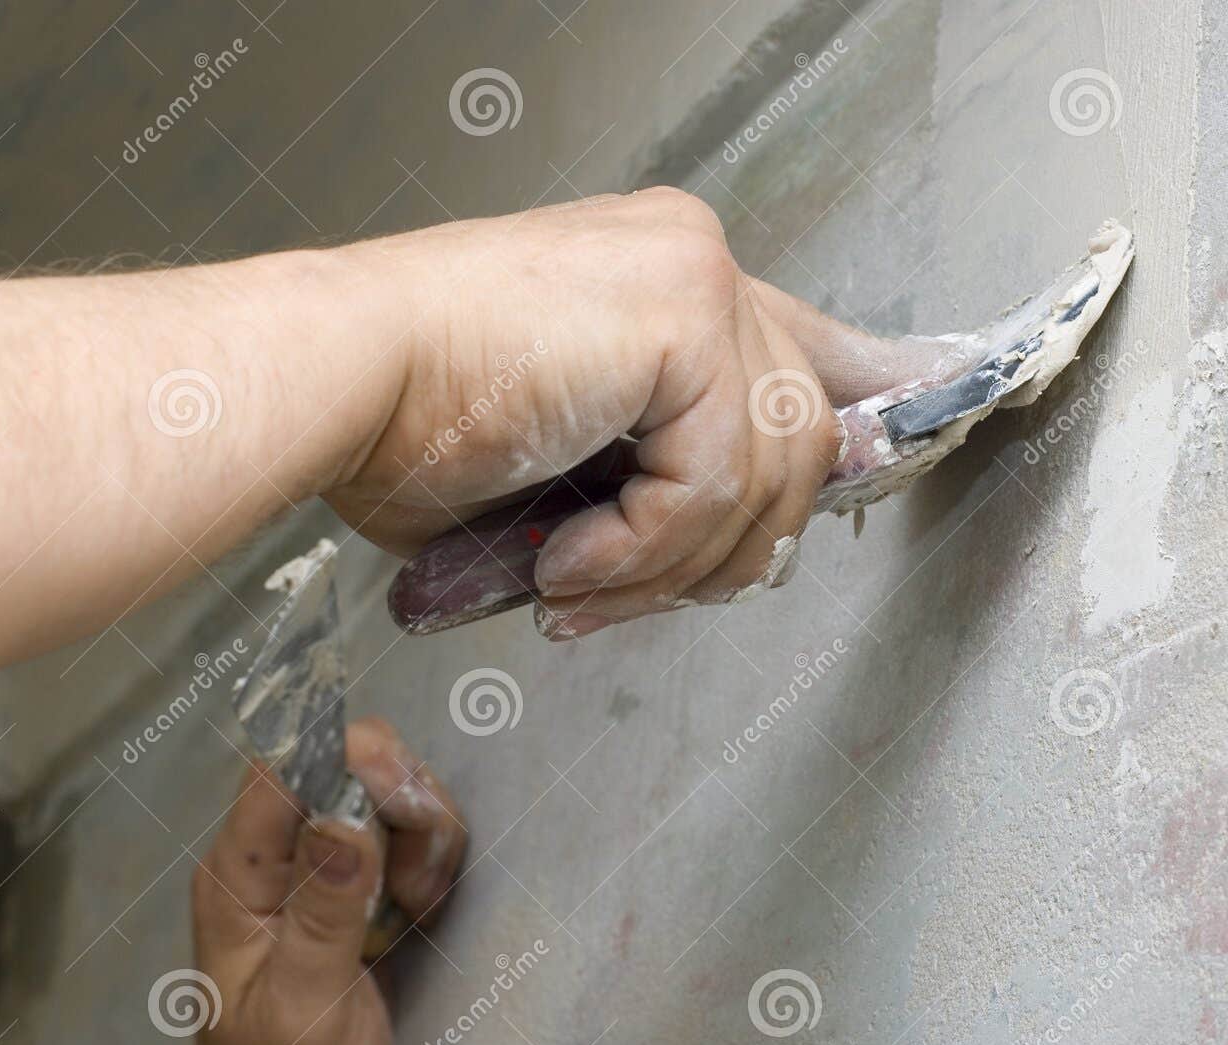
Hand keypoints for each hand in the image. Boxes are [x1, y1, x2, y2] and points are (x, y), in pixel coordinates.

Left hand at [192, 717, 465, 1044]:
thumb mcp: (305, 1003)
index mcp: (238, 876)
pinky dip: (433, 855)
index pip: (280, 770)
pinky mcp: (363, 881)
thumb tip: (339, 815)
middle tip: (417, 878)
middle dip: (400, 801)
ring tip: (421, 903)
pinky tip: (425, 904)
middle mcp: (276, 856)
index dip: (344, 758)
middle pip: (346, 767)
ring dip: (425, 833)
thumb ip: (323, 912)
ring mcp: (322, 865)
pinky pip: (410, 830)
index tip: (400, 792)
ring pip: (387, 792)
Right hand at [327, 187, 867, 638]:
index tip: (894, 444)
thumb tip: (738, 545)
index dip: (857, 407)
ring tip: (578, 590)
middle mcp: (694, 261)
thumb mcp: (568, 465)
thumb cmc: (408, 424)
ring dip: (673, 568)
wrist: (333, 388)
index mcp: (667, 280)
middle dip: (725, 551)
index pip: (807, 349)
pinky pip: (716, 480)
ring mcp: (695, 276)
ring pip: (770, 470)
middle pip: (800, 436)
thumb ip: (661, 479)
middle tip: (629, 600)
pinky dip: (642, 549)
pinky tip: (563, 560)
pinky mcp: (682, 314)